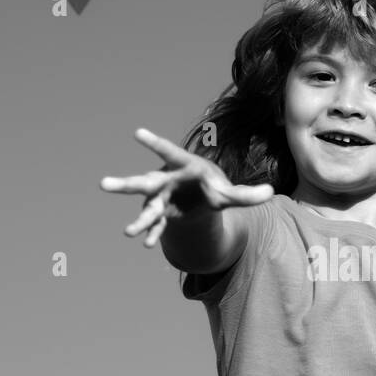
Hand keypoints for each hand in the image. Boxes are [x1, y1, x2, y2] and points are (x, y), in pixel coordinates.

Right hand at [100, 127, 274, 246]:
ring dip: (138, 221)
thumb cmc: (212, 188)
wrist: (200, 199)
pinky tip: (147, 243)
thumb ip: (247, 194)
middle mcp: (166, 181)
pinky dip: (153, 234)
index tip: (137, 132)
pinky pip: (156, 225)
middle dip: (126, 185)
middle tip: (103, 185)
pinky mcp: (161, 215)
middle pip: (145, 182)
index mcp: (183, 167)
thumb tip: (271, 192)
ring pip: (145, 208)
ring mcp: (161, 200)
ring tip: (127, 233)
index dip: (154, 144)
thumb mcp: (230, 194)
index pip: (168, 153)